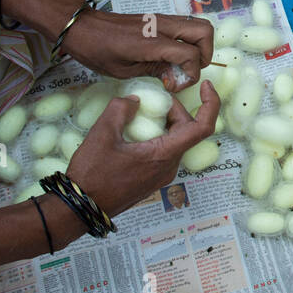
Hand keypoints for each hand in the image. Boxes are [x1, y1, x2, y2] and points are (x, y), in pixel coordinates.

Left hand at [61, 9, 213, 90]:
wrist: (81, 27)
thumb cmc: (97, 51)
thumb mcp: (124, 70)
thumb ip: (155, 71)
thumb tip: (175, 78)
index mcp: (152, 42)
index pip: (191, 54)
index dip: (191, 74)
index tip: (174, 85)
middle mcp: (162, 26)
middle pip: (204, 31)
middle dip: (205, 54)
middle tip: (189, 70)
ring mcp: (161, 19)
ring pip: (198, 24)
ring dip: (198, 46)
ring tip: (182, 63)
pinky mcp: (158, 18)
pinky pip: (184, 25)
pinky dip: (187, 40)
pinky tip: (170, 55)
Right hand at [66, 81, 219, 220]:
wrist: (83, 207)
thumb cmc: (92, 174)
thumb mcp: (102, 134)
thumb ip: (121, 109)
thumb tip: (135, 100)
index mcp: (165, 155)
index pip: (202, 128)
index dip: (210, 103)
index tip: (205, 86)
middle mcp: (170, 167)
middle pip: (187, 131)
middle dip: (174, 110)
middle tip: (151, 100)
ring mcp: (162, 175)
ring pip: (175, 141)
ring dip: (164, 123)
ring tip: (140, 114)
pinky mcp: (152, 179)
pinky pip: (164, 152)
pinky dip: (157, 136)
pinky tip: (134, 132)